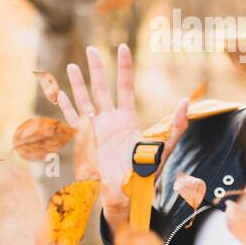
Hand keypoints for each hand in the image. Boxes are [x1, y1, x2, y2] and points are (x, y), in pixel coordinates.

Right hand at [55, 43, 188, 223]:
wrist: (125, 196)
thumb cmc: (144, 174)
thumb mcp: (164, 148)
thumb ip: (175, 127)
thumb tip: (186, 103)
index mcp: (127, 120)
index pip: (125, 88)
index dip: (124, 68)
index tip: (122, 48)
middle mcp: (109, 122)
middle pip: (101, 89)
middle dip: (97, 69)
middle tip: (91, 49)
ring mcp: (95, 131)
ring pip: (85, 101)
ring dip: (78, 84)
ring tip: (73, 66)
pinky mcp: (85, 143)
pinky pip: (73, 122)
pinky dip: (66, 108)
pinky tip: (60, 94)